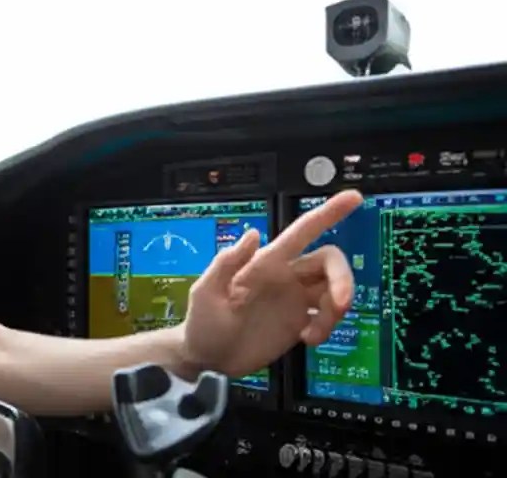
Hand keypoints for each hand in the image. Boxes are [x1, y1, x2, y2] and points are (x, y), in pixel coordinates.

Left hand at [180, 189, 363, 376]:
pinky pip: (327, 315)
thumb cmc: (202, 322)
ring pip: (334, 289)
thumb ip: (227, 264)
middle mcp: (285, 275)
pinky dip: (326, 327)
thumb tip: (253, 234)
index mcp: (266, 263)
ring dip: (336, 310)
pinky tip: (306, 339)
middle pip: (330, 262)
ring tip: (313, 333)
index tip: (354, 197)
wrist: (208, 359)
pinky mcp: (299, 320)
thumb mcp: (206, 292)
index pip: (301, 232)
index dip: (328, 213)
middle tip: (340, 305)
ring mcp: (294, 298)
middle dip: (344, 279)